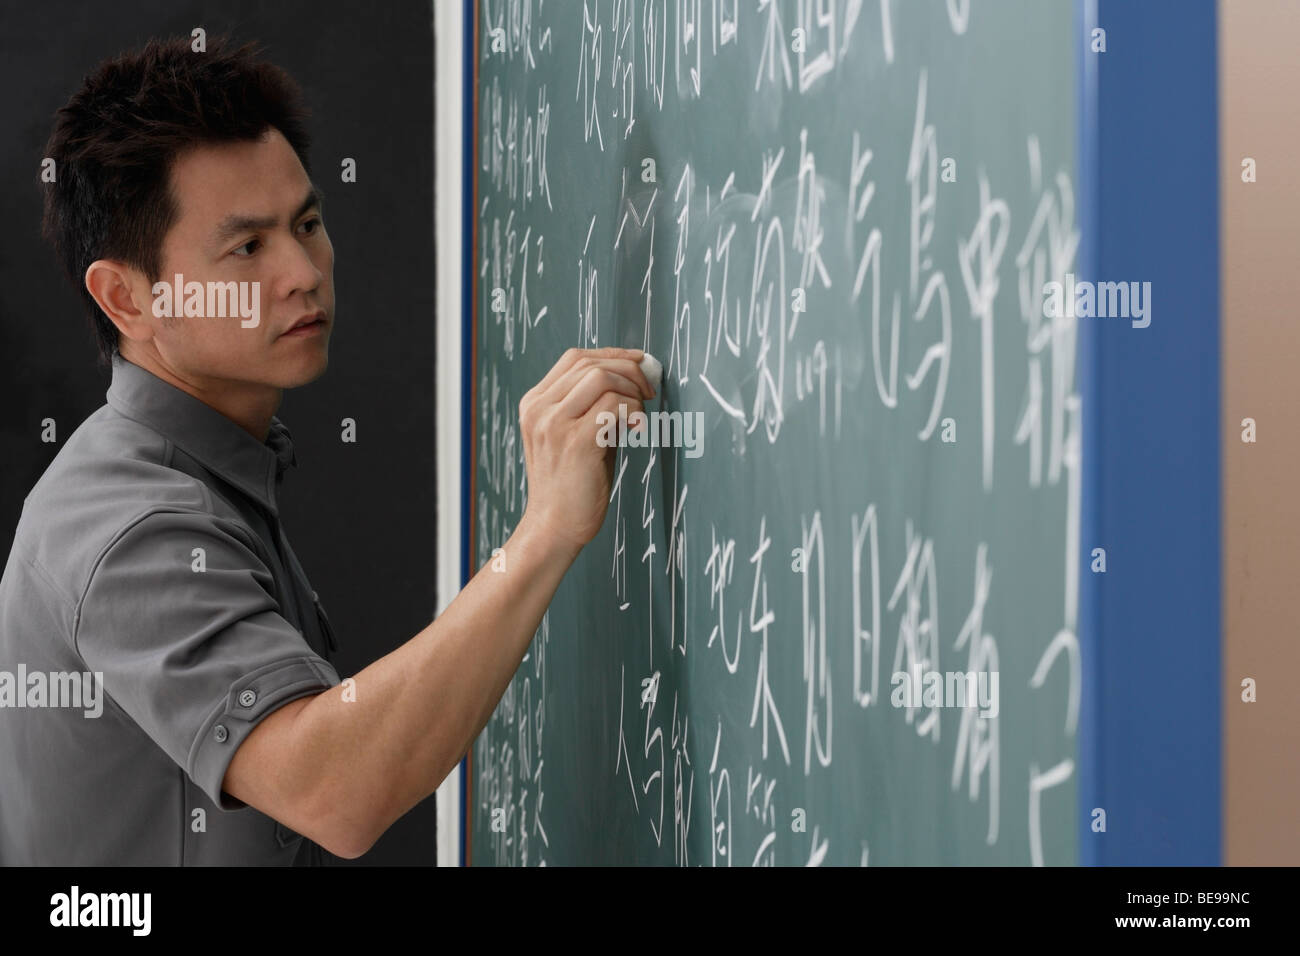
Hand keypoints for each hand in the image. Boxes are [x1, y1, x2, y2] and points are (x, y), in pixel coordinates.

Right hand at [518, 347, 655, 553]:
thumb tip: (636, 379)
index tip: (641, 362)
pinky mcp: (575, 443)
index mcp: (534, 403)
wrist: (554, 527)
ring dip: (631, 391)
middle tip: (650, 391)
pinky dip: (632, 411)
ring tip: (641, 413)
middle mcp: (539, 409)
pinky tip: (637, 428)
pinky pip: (612, 407)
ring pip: (602, 379)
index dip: (613, 354)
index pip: (575, 358)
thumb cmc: (571, 484)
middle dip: (630, 370)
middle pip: (591, 364)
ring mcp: (554, 425)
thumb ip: (594, 406)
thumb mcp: (573, 435)